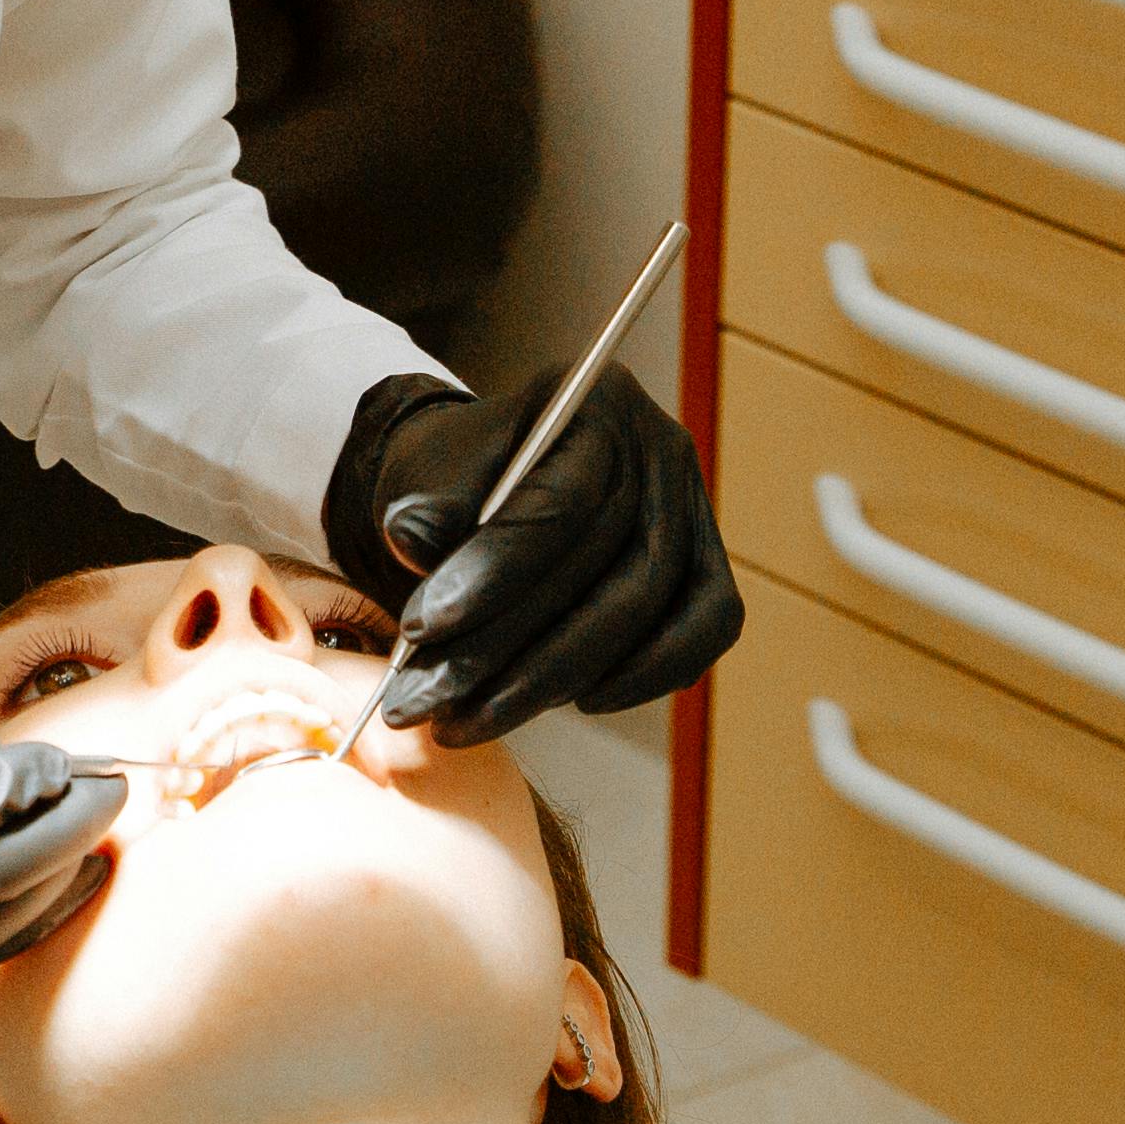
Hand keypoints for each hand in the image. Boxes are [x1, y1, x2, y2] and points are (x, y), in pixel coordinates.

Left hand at [330, 364, 741, 744]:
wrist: (493, 484)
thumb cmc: (457, 479)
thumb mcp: (420, 476)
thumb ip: (420, 507)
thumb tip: (414, 541)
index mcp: (596, 404)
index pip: (559, 503)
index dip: (493, 574)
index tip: (422, 629)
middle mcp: (661, 450)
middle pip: (605, 569)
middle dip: (509, 650)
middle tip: (429, 701)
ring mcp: (696, 508)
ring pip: (647, 610)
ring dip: (555, 682)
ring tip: (471, 719)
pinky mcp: (710, 564)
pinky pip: (702, 630)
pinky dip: (644, 675)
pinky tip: (576, 702)